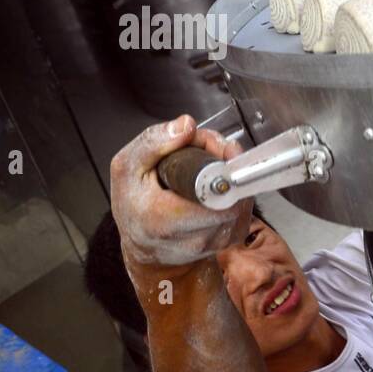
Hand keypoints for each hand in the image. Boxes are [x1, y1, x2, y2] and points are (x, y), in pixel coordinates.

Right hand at [111, 115, 252, 269]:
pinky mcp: (228, 242)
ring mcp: (214, 243)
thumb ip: (154, 142)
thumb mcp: (128, 167)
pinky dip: (234, 196)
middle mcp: (194, 238)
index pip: (217, 193)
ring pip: (241, 200)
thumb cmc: (134, 205)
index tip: (215, 150)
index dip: (222, 165)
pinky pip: (245, 211)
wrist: (143, 245)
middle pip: (233, 194)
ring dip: (230, 182)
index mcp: (165, 219)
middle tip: (209, 157)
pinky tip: (213, 192)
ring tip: (206, 176)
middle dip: (225, 168)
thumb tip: (187, 126)